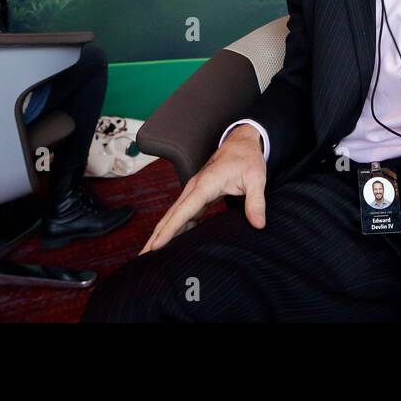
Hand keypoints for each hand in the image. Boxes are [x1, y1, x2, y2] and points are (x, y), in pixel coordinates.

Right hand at [140, 124, 266, 254]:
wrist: (242, 142)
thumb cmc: (248, 159)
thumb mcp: (257, 178)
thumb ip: (256, 201)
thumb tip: (258, 223)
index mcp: (205, 185)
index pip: (183, 211)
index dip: (170, 230)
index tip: (156, 246)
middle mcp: (195, 188)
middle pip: (171, 215)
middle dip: (156, 236)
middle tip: (142, 258)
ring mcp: (194, 191)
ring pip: (173, 215)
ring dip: (161, 233)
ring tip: (149, 254)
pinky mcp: (198, 195)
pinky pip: (182, 213)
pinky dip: (174, 227)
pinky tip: (171, 241)